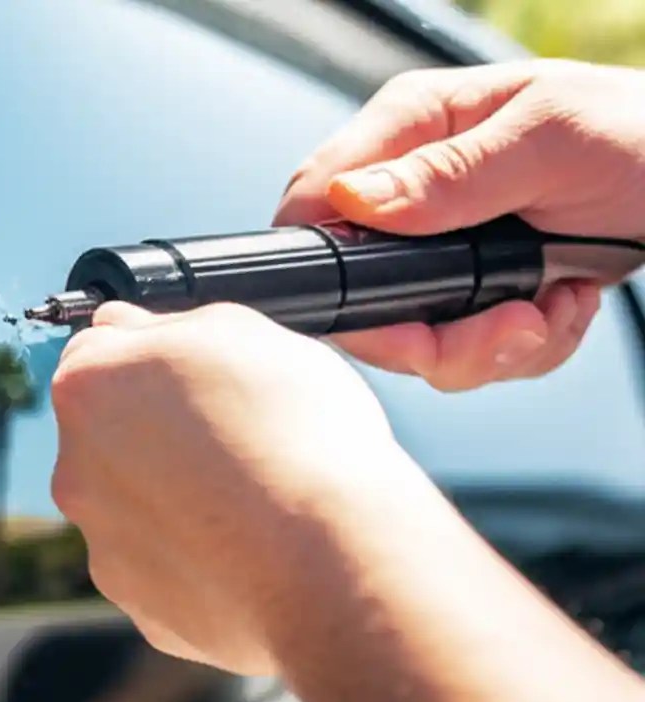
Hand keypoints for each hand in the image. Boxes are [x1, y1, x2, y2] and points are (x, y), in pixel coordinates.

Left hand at [50, 300, 416, 673]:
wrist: (333, 561)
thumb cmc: (294, 433)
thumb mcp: (240, 330)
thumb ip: (165, 324)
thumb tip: (124, 323)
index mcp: (87, 387)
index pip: (97, 352)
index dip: (151, 358)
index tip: (196, 376)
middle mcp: (75, 468)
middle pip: (110, 435)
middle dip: (159, 433)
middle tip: (236, 438)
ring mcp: (104, 544)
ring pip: (136, 506)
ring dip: (178, 499)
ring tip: (254, 501)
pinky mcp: (141, 604)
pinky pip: (166, 567)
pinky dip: (199, 558)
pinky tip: (251, 551)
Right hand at [276, 59, 644, 390]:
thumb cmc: (640, 132)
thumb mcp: (549, 139)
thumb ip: (450, 174)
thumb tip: (353, 200)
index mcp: (410, 127)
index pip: (316, 199)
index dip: (331, 268)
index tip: (392, 316)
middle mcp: (409, 191)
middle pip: (357, 290)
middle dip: (426, 333)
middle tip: (504, 326)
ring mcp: (439, 246)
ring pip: (410, 335)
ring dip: (484, 347)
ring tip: (549, 311)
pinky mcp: (473, 288)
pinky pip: (464, 348)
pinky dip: (519, 347)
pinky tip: (561, 305)